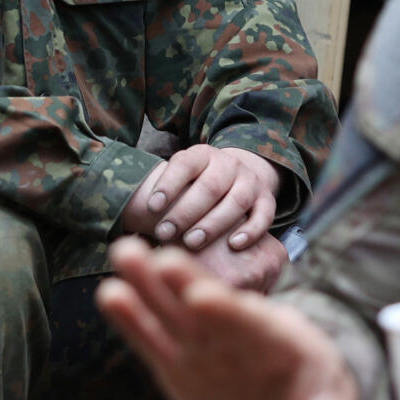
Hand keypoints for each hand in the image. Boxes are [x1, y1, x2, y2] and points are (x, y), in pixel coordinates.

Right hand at [96, 236, 360, 399]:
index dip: (230, 313)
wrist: (297, 399)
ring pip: (174, 311)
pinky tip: (111, 294)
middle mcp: (235, 337)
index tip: (206, 297)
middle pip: (208, 305)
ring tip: (124, 252)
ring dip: (149, 283)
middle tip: (160, 258)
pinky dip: (133, 319)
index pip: (253, 325)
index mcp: (279, 342)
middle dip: (184, 280)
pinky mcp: (178, 362)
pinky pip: (153, 338)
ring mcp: (203, 345)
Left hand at [124, 145, 281, 253]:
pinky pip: (264, 215)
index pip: (184, 164)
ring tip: (192, 242)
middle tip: (165, 232)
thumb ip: (165, 194)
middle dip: (185, 211)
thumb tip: (132, 224)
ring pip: (236, 201)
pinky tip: (233, 245)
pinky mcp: (267, 200)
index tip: (151, 207)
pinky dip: (250, 230)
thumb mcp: (183, 179)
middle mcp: (228, 164)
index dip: (168, 184)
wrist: (241, 175)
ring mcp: (250, 181)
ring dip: (213, 223)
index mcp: (202, 155)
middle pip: (210, 186)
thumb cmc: (198, 187)